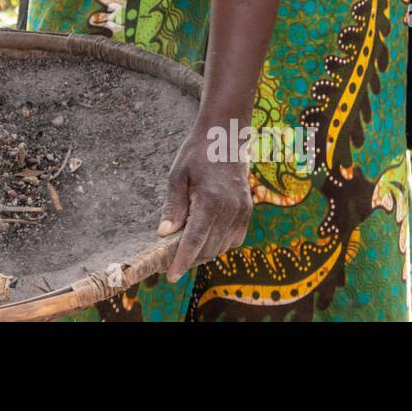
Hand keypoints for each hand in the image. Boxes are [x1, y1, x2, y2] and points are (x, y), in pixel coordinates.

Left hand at [156, 129, 253, 281]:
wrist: (227, 135)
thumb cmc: (198, 153)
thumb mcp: (177, 175)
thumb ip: (173, 207)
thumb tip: (163, 234)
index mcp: (210, 200)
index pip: (195, 240)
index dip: (182, 261)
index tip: (170, 276)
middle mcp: (230, 209)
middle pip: (208, 248)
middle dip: (188, 258)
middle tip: (168, 261)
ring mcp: (242, 211)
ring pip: (221, 247)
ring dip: (203, 253)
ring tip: (184, 249)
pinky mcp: (247, 210)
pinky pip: (233, 239)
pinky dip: (218, 244)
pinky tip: (204, 238)